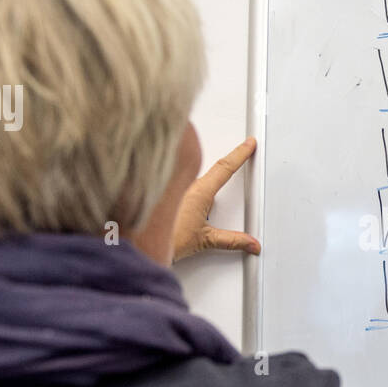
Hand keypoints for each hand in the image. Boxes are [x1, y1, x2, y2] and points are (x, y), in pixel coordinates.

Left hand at [171, 137, 260, 260]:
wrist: (138, 243)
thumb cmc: (163, 237)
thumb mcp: (204, 240)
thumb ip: (231, 240)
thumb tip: (249, 242)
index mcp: (199, 190)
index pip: (225, 167)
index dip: (240, 154)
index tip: (249, 144)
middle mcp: (185, 183)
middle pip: (211, 172)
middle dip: (221, 174)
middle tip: (220, 186)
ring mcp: (173, 185)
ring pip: (193, 179)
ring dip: (198, 193)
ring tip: (192, 216)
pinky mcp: (161, 191)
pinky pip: (178, 184)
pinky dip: (182, 192)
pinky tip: (179, 212)